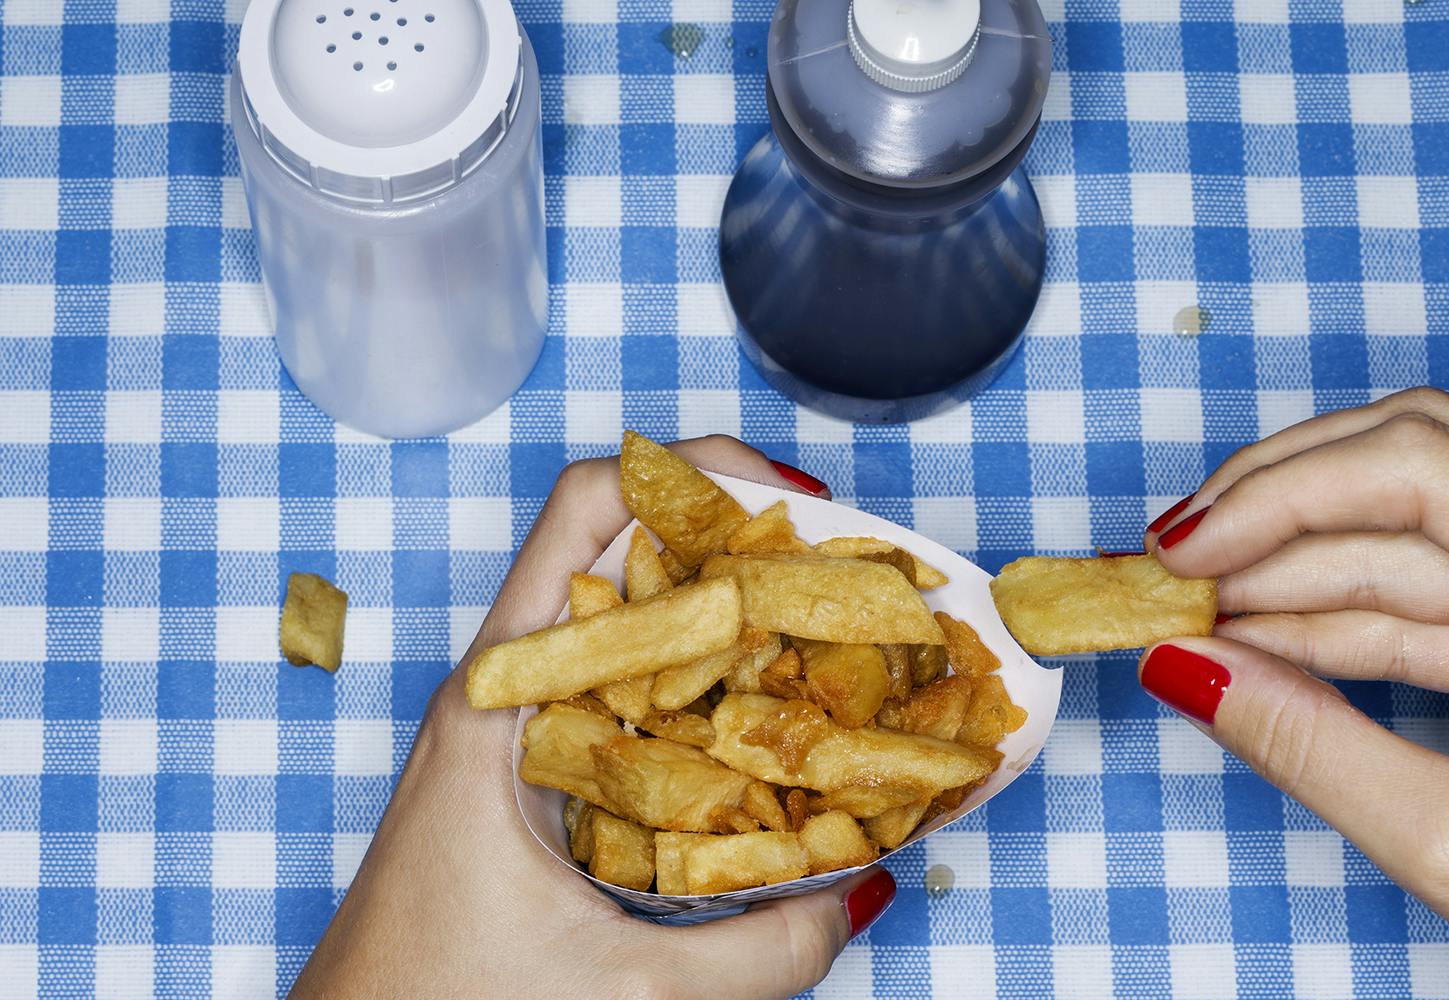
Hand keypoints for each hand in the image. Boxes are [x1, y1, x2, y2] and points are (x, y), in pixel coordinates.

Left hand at [291, 436, 893, 999]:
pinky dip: (703, 678)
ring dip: (725, 608)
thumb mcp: (622, 991)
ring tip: (827, 633)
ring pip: (631, 618)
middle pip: (624, 548)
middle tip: (844, 573)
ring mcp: (517, 718)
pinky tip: (769, 718)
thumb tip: (858, 892)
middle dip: (738, 540)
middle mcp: (505, 685)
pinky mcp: (533, 761)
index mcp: (500, 697)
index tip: (795, 501)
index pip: (586, 512)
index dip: (693, 472)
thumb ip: (759, 953)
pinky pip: (628, 687)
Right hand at [1139, 387, 1448, 966]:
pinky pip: (1431, 599)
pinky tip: (1255, 644)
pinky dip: (1336, 619)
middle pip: (1412, 464)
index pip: (1420, 465)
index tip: (1179, 549)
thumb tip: (1182, 671)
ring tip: (1193, 614)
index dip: (1281, 492)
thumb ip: (1314, 749)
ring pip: (1411, 531)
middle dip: (1275, 507)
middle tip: (1170, 563)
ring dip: (1291, 567)